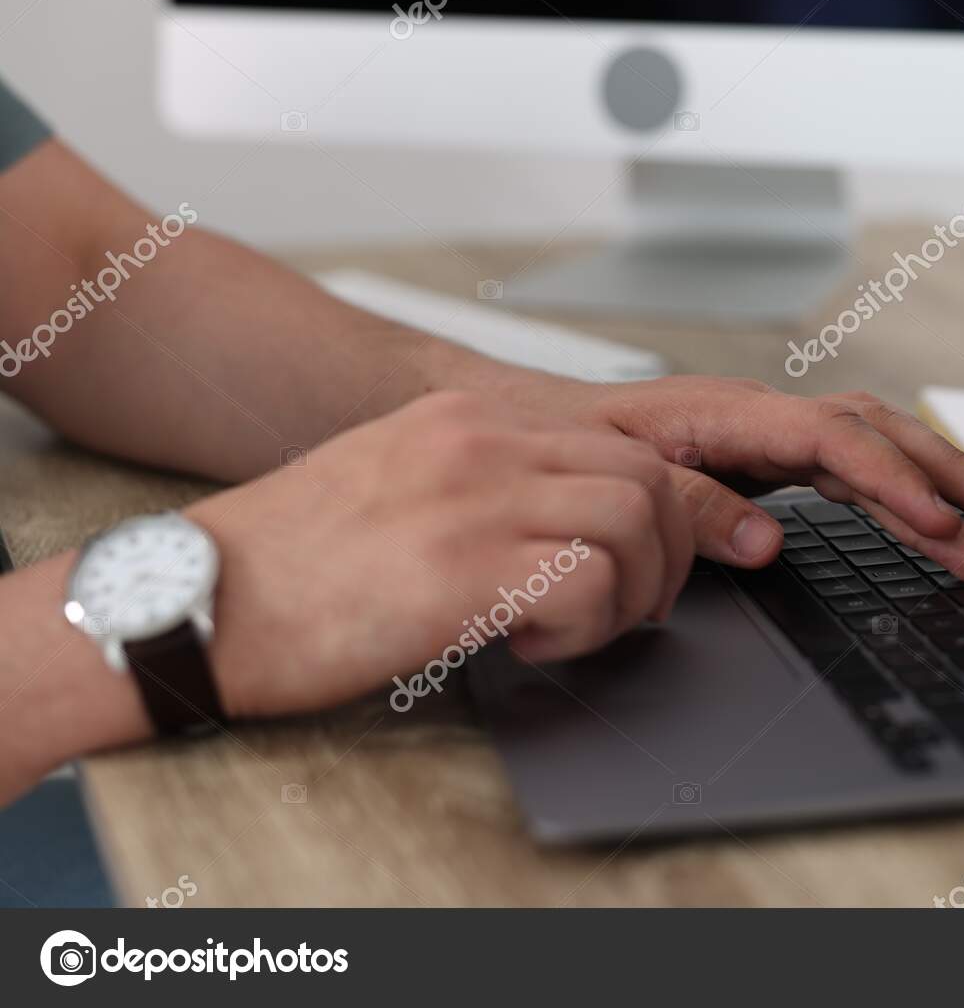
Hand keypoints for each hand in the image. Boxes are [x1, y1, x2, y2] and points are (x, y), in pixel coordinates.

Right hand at [185, 390, 693, 716]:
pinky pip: (591, 582)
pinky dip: (586, 627)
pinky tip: (529, 645)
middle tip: (638, 606)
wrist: (198, 600)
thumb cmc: (287, 562)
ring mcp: (476, 498)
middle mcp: (481, 442)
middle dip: (666, 553)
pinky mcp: (466, 568)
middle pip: (645, 476)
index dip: (650, 512)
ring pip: (636, 521)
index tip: (642, 563)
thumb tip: (560, 520)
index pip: (610, 444)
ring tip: (576, 630)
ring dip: (632, 594)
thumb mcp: (394, 480)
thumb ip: (479, 482)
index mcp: (464, 418)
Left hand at [510, 375, 963, 581]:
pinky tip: (928, 514)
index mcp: (730, 413)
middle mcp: (762, 417)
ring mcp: (770, 435)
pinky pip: (851, 464)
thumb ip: (695, 508)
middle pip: (876, 434)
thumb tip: (766, 540)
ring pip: (874, 444)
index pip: (835, 442)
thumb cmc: (572, 443)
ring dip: (934, 481)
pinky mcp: (769, 456)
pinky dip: (897, 487)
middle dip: (942, 479)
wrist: (535, 425)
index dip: (892, 483)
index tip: (938, 525)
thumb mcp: (622, 478)